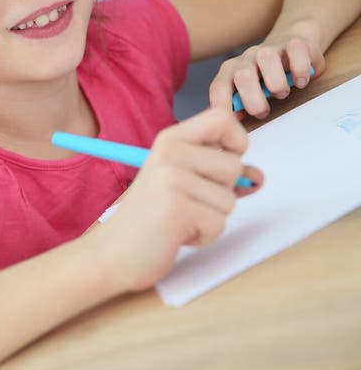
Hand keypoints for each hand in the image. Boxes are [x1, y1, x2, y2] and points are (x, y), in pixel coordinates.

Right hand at [87, 108, 261, 293]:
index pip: (223, 117)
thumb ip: (220, 175)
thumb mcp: (184, 184)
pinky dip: (203, 236)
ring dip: (211, 218)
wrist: (112, 252)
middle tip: (189, 201)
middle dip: (222, 192)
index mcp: (171, 139)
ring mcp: (172, 179)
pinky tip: (177, 233)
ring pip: (229, 200)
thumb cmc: (151, 217)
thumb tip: (258, 176)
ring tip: (181, 218)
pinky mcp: (177, 208)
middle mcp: (170, 152)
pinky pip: (218, 224)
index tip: (226, 161)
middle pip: (234, 165)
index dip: (237, 140)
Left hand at [209, 27, 324, 117]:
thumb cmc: (270, 78)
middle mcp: (248, 58)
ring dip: (277, 83)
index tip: (232, 125)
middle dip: (254, 100)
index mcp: (233, 71)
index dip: (223, 105)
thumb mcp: (253, 93)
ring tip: (282, 94)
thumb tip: (235, 120)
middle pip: (242, 75)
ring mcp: (270, 48)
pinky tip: (301, 82)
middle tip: (264, 111)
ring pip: (266, 58)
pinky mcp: (293, 43)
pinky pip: (295, 50)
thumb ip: (241, 105)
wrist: (292, 48)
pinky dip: (300, 69)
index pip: (220, 86)